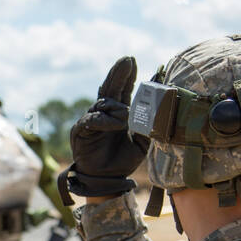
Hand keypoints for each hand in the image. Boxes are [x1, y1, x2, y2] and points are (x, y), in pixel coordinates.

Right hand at [61, 57, 148, 202]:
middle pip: (110, 89)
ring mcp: (90, 121)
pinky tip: (116, 123)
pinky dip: (105, 120)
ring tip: (126, 118)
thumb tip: (160, 106)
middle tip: (127, 61)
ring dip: (117, 108)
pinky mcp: (80, 132)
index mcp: (118, 114)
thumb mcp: (143, 142)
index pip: (122, 90)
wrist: (108, 179)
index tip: (132, 61)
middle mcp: (104, 114)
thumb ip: (149, 125)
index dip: (126, 75)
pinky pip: (91, 120)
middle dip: (118, 74)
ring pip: (103, 104)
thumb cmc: (124, 160)